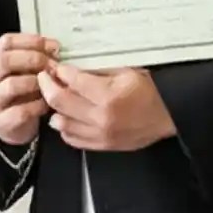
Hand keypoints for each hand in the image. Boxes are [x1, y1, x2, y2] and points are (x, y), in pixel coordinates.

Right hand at [0, 33, 58, 144]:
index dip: (31, 41)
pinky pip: (21, 111)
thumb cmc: (20, 94)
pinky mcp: (0, 122)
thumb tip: (54, 46)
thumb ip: (35, 56)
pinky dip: (38, 105)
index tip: (52, 46)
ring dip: (36, 83)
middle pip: (5, 61)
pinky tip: (47, 104)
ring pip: (11, 85)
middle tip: (52, 65)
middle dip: (33, 59)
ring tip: (50, 85)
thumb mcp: (23, 71)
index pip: (5, 42)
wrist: (12, 128)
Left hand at [37, 64, 175, 150]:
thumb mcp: (126, 71)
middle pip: (59, 101)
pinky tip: (66, 116)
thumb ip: (97, 71)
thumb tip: (72, 69)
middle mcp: (101, 117)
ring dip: (53, 108)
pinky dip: (64, 127)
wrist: (167, 116)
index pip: (72, 81)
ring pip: (61, 122)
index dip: (59, 71)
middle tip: (44, 77)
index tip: (55, 67)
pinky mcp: (102, 146)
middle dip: (47, 85)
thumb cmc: (149, 91)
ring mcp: (100, 134)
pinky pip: (72, 139)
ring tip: (55, 97)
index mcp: (109, 95)